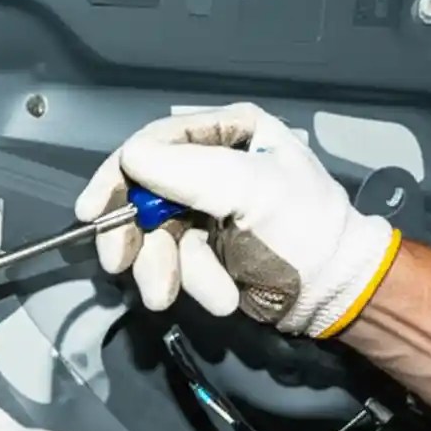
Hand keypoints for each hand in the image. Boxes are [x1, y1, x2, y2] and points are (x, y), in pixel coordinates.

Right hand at [74, 102, 401, 337]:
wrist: (338, 293)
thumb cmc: (304, 230)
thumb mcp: (250, 190)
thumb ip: (188, 171)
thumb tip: (130, 158)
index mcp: (227, 134)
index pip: (154, 144)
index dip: (117, 177)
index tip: (93, 212)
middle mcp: (210, 166)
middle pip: (142, 193)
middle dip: (138, 237)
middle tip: (122, 265)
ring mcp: (205, 210)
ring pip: (153, 236)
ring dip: (169, 271)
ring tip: (212, 293)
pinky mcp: (203, 250)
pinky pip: (172, 264)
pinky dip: (191, 284)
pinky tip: (224, 296)